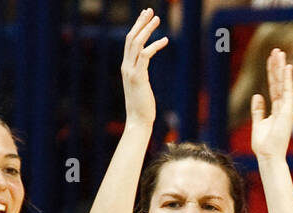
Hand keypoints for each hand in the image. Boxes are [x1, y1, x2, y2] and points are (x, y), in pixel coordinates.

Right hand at [120, 8, 167, 126]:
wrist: (138, 121)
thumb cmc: (142, 107)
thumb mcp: (140, 87)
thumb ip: (140, 75)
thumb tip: (144, 70)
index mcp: (126, 67)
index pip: (129, 42)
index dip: (136, 28)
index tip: (144, 17)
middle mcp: (126, 66)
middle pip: (131, 38)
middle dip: (141, 23)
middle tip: (150, 10)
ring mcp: (130, 71)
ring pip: (137, 43)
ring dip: (147, 29)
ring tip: (157, 19)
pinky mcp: (138, 77)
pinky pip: (145, 55)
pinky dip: (155, 46)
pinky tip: (165, 40)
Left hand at [251, 48, 292, 162]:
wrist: (268, 156)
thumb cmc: (263, 144)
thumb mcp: (258, 123)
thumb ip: (258, 109)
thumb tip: (257, 95)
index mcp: (276, 109)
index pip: (274, 87)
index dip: (272, 73)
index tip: (271, 59)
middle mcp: (283, 107)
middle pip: (279, 82)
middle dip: (277, 66)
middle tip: (276, 51)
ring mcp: (287, 109)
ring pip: (283, 84)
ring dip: (282, 68)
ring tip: (280, 53)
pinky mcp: (288, 111)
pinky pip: (288, 92)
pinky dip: (287, 79)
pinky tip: (287, 67)